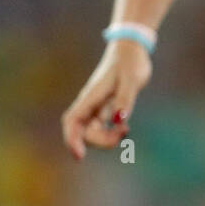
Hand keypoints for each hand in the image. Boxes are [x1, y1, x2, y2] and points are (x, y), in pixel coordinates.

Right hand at [61, 40, 151, 159]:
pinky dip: (112, 131)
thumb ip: (125, 100)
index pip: (73, 121)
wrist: (131, 49)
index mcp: (92, 96)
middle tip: (121, 135)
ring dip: (106, 137)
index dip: (72, 139)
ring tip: (125, 131)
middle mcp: (90, 102)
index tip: (79, 156)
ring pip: (93, 130)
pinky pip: (103, 126)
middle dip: (98, 141)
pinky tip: (124, 128)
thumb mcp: (131, 80)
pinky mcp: (106, 106)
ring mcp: (97, 105)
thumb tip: (118, 122)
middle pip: (82, 131)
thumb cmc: (130, 62)